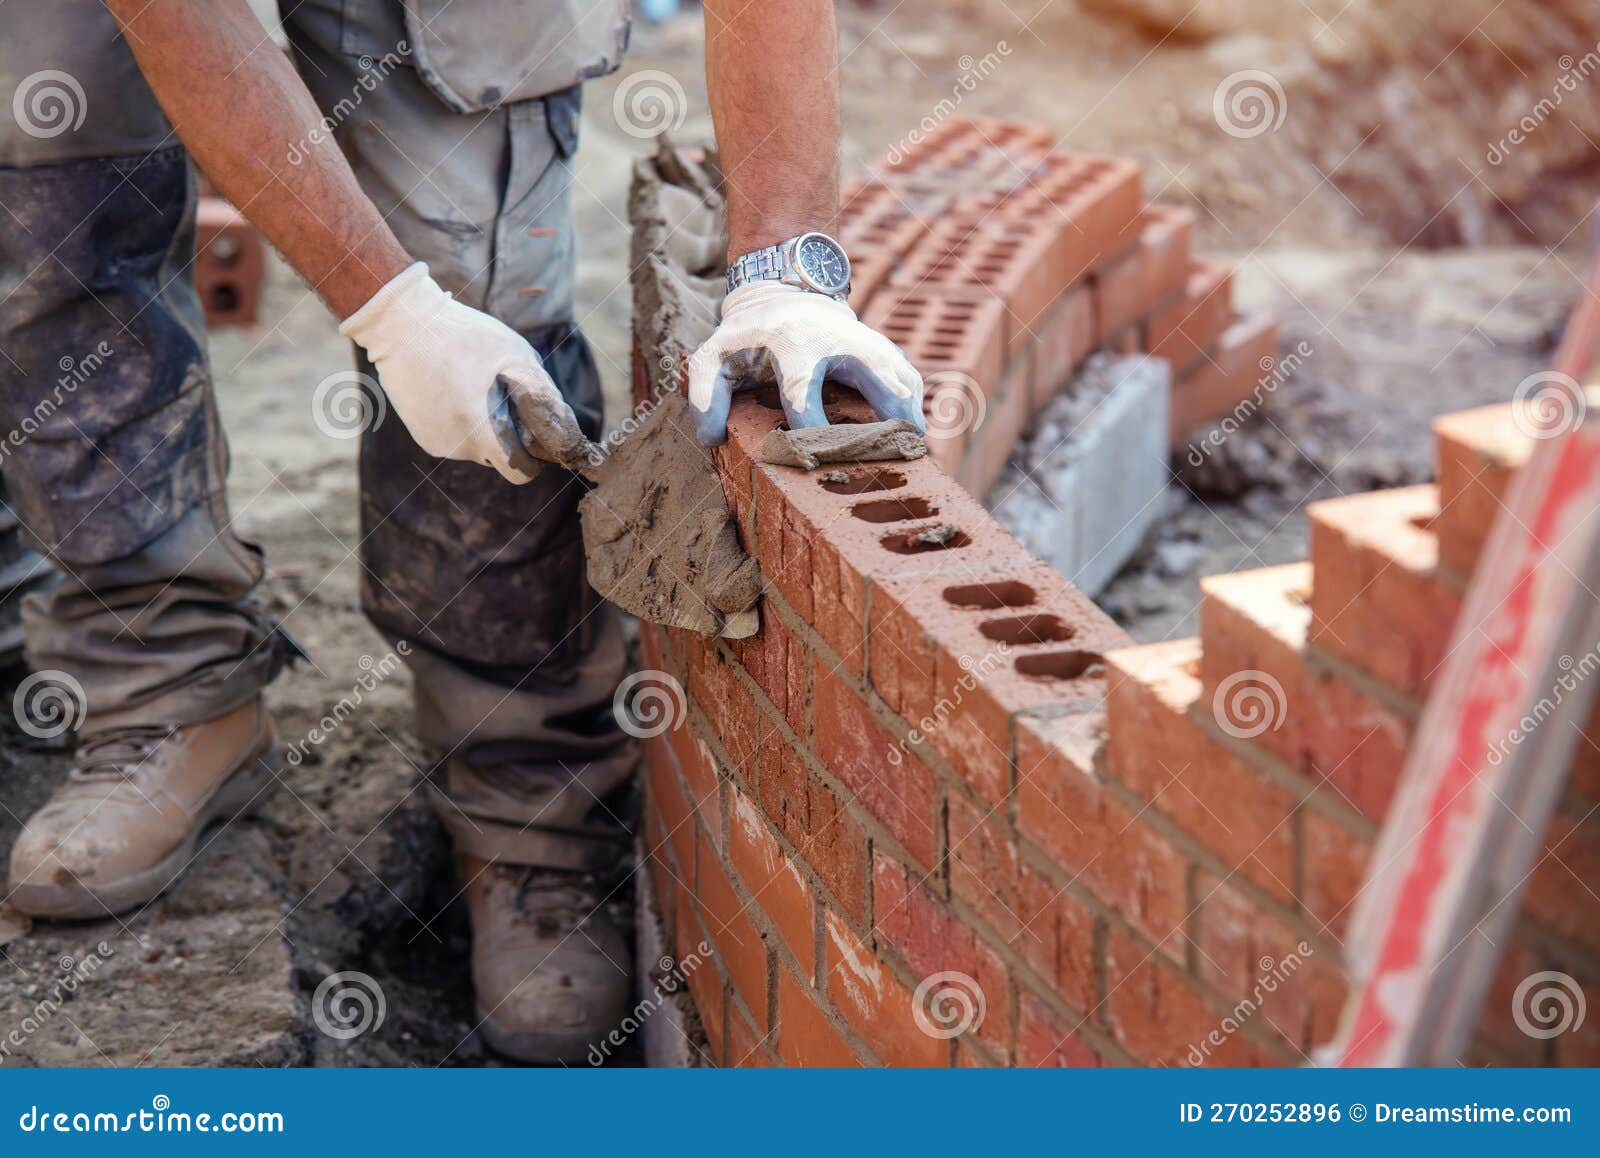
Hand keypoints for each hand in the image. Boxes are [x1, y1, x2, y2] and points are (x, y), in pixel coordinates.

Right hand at [339, 263, 584, 482]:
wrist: (402, 325)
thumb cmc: (464, 335)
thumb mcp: (515, 356)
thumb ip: (543, 395)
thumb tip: (560, 424)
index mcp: (483, 433)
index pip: (520, 473)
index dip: (533, 458)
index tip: (532, 434)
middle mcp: (458, 448)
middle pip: (498, 459)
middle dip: (506, 437)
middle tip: (501, 398)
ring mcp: (437, 444)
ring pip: (476, 448)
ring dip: (482, 427)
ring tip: (472, 387)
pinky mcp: (422, 436)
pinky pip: (455, 438)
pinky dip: (461, 422)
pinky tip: (453, 389)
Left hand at [687, 282, 924, 444]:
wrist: (782, 293)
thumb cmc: (747, 337)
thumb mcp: (714, 358)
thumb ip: (706, 396)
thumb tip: (712, 439)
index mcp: (792, 348)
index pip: (804, 393)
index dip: (812, 430)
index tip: (817, 459)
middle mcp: (835, 342)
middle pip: (874, 376)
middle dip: (888, 415)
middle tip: (899, 452)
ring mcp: (864, 340)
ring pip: (899, 374)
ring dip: (910, 411)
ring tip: (913, 449)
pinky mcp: (880, 345)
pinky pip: (908, 373)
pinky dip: (914, 401)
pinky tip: (913, 431)